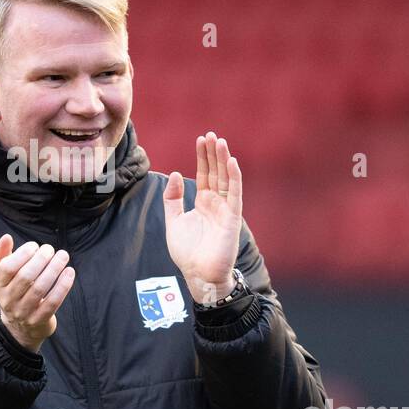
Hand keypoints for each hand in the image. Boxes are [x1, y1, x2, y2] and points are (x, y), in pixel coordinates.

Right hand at [0, 234, 74, 352]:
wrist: (19, 328)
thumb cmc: (13, 291)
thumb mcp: (2, 274)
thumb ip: (2, 254)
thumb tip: (6, 237)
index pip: (7, 268)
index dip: (22, 254)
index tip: (35, 246)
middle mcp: (8, 300)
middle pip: (25, 277)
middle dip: (40, 260)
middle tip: (50, 249)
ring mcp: (23, 312)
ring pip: (40, 288)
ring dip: (54, 269)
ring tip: (63, 256)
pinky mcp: (39, 320)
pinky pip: (52, 302)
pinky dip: (63, 286)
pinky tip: (69, 272)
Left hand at [164, 132, 243, 303]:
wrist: (197, 275)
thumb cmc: (187, 252)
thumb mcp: (173, 221)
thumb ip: (172, 199)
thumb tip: (175, 174)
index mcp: (203, 203)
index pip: (204, 175)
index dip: (202, 158)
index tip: (200, 139)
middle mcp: (216, 203)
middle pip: (215, 173)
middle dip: (213, 154)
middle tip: (210, 134)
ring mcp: (225, 210)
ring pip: (226, 180)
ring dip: (224, 161)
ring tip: (220, 142)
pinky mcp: (232, 219)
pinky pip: (235, 195)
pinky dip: (235, 178)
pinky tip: (232, 162)